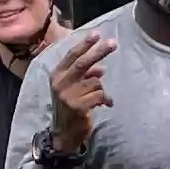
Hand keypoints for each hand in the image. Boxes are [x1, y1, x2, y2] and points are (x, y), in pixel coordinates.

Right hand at [43, 33, 112, 152]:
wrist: (64, 134)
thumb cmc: (70, 108)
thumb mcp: (72, 89)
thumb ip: (83, 77)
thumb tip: (100, 69)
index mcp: (56, 75)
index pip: (71, 56)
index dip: (84, 44)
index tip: (97, 34)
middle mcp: (60, 83)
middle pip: (83, 63)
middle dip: (99, 52)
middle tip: (113, 43)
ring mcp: (67, 95)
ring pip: (95, 82)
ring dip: (102, 89)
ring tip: (99, 99)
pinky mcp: (78, 106)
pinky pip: (100, 95)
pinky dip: (106, 99)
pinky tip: (104, 105)